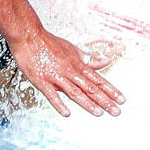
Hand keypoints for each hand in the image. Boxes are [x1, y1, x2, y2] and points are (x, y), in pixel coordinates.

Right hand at [9, 30, 124, 117]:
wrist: (29, 37)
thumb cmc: (49, 43)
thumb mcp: (72, 49)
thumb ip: (88, 59)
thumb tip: (105, 61)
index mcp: (77, 64)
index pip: (98, 79)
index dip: (111, 90)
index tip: (121, 99)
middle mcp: (69, 71)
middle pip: (90, 88)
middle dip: (105, 100)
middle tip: (116, 111)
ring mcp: (56, 76)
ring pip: (75, 92)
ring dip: (87, 103)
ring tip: (99, 113)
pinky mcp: (42, 80)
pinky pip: (51, 94)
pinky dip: (59, 104)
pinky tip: (66, 113)